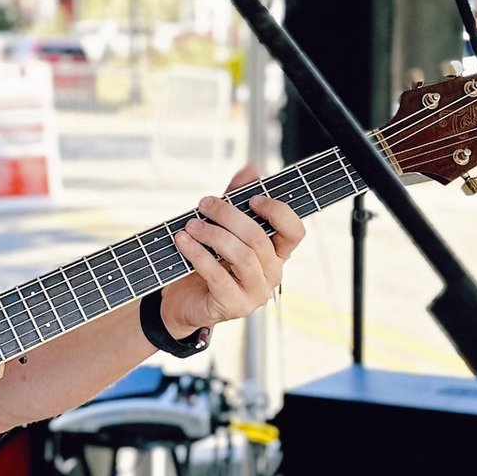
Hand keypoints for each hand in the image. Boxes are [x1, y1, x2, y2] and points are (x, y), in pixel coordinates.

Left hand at [159, 161, 304, 338]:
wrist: (184, 300)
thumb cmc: (208, 261)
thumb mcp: (222, 228)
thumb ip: (236, 201)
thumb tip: (251, 169)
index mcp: (276, 254)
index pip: (294, 231)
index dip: (278, 211)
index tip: (252, 198)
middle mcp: (272, 274)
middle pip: (259, 238)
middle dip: (229, 216)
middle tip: (204, 204)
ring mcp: (255, 293)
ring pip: (242, 256)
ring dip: (213, 234)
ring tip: (191, 225)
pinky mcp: (234, 306)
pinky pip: (218, 276)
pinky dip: (198, 255)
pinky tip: (183, 242)